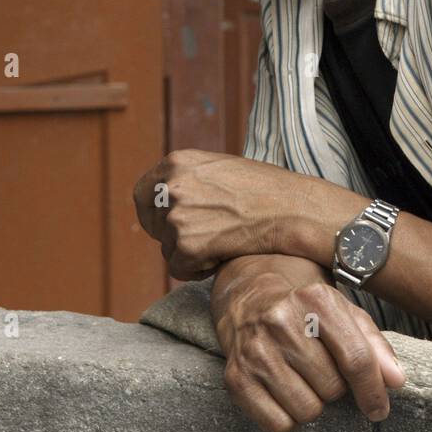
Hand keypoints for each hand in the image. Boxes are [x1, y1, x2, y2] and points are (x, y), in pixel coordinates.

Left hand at [133, 149, 320, 280]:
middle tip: (203, 236)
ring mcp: (177, 216)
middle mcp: (171, 186)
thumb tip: (164, 200)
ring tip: (222, 240)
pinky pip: (179, 269)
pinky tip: (221, 255)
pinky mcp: (187, 245)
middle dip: (172, 234)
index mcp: (176, 162)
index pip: (142, 193)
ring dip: (190, 252)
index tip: (167, 224)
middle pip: (152, 223)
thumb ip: (188, 179)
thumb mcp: (217, 167)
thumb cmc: (262, 188)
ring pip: (167, 248)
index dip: (154, 212)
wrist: (290, 208)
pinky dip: (197, 270)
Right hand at [215, 270, 405, 431]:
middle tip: (322, 367)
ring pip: (307, 411)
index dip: (373, 390)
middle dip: (335, 386)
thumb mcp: (341, 310)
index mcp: (315, 300)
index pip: (356, 358)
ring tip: (302, 376)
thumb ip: (372, 343)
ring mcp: (256, 350)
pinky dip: (287, 416)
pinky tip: (283, 389)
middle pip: (333, 388)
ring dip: (312, 402)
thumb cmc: (302, 306)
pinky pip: (279, 425)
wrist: (248, 293)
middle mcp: (282, 321)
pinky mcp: (236, 378)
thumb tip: (396, 380)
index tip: (379, 407)